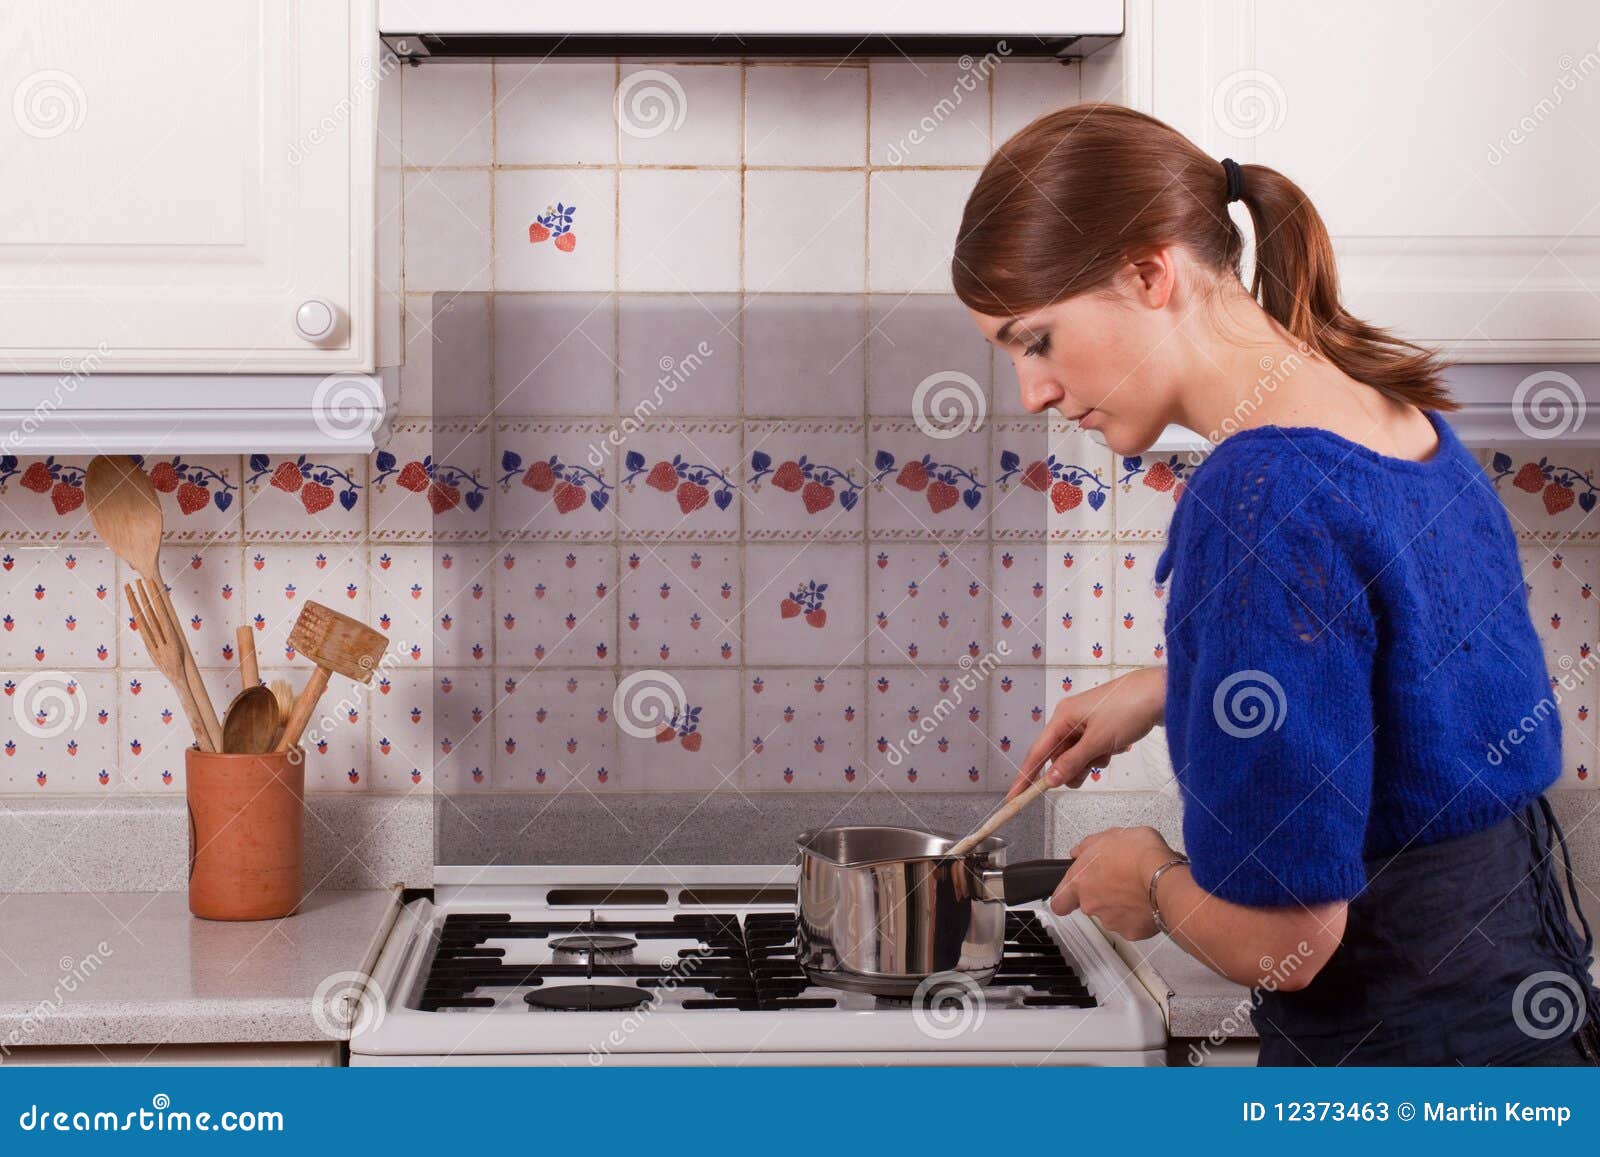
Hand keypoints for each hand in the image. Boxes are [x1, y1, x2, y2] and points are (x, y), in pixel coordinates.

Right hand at [1006, 666, 1165, 798]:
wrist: (1161, 694)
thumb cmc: (1128, 710)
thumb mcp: (1097, 742)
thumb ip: (1072, 763)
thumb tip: (1050, 780)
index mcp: (1062, 717)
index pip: (1038, 753)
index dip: (1025, 777)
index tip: (1014, 797)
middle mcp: (1070, 718)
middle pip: (1060, 756)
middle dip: (1073, 768)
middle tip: (1090, 769)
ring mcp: (1087, 721)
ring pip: (1079, 755)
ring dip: (1092, 760)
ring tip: (1110, 752)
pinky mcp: (1103, 724)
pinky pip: (1095, 748)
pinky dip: (1104, 752)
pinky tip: (1119, 744)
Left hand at [1049, 826, 1180, 940]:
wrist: (1165, 877)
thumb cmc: (1138, 854)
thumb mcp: (1110, 835)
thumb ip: (1089, 845)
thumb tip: (1080, 851)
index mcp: (1080, 881)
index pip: (1058, 902)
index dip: (1065, 898)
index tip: (1072, 894)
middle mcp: (1091, 904)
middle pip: (1090, 905)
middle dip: (1103, 894)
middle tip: (1120, 880)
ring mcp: (1111, 920)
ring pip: (1111, 915)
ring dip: (1121, 904)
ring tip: (1137, 887)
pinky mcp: (1132, 931)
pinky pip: (1132, 924)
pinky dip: (1139, 915)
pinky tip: (1148, 900)